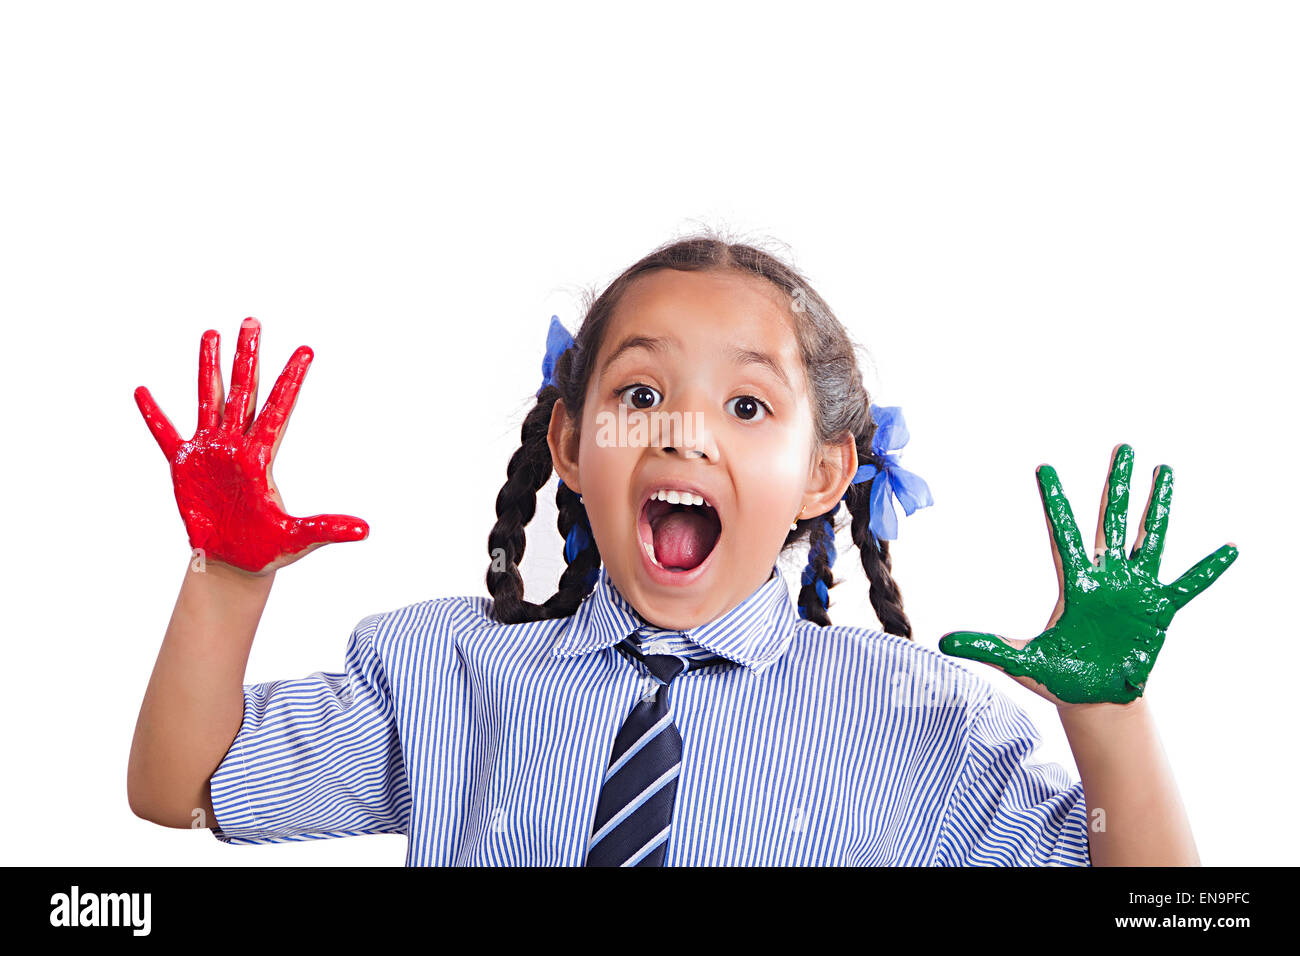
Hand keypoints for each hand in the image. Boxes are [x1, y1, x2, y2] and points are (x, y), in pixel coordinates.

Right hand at [134, 317, 368, 574]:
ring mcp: (210, 451)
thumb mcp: (298, 538)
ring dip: (209, 368)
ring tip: (211, 334)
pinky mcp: (183, 465)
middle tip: (252, 321)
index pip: (279, 409)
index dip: (291, 380)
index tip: (306, 349)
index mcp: (261, 456)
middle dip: (248, 357)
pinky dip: (154, 414)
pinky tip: (143, 390)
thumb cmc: (267, 548)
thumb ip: (327, 529)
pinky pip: (166, 434)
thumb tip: (365, 532)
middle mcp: (237, 445)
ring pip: (210, 400)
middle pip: (244, 391)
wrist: (233, 563)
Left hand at [938, 443, 1237, 704]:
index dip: (1056, 503)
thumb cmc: (1060, 676)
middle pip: (1111, 522)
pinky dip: (1207, 569)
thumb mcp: (1020, 661)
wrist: (1096, 699)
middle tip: (1122, 447)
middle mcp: (1106, 577)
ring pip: (1150, 539)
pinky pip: (1187, 585)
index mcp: (1073, 583)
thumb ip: (986, 647)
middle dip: (1116, 486)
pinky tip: (1228, 548)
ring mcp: (1135, 590)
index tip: (1044, 468)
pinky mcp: (1159, 611)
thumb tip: (941, 641)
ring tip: (1165, 470)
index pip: (1062, 534)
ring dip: (1159, 506)